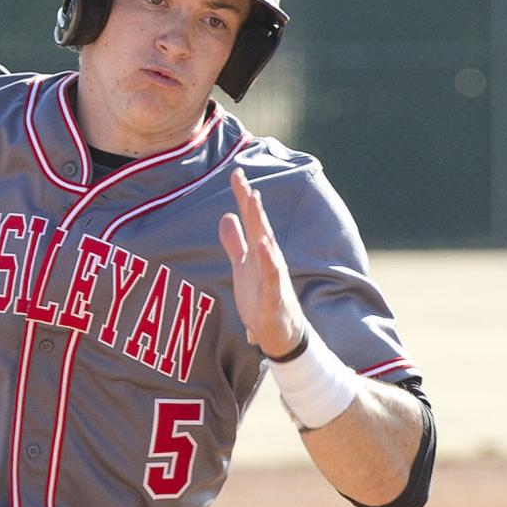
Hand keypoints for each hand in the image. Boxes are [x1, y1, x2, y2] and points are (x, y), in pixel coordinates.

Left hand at [218, 169, 305, 358]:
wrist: (280, 333)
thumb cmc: (262, 298)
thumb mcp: (243, 267)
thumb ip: (235, 242)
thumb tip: (226, 216)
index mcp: (259, 251)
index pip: (251, 220)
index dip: (243, 198)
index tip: (235, 173)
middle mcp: (268, 259)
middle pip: (259, 227)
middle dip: (251, 204)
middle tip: (243, 181)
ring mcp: (272, 277)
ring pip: (267, 247)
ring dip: (261, 224)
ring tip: (254, 201)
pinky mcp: (273, 297)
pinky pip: (271, 277)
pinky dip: (267, 262)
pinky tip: (262, 246)